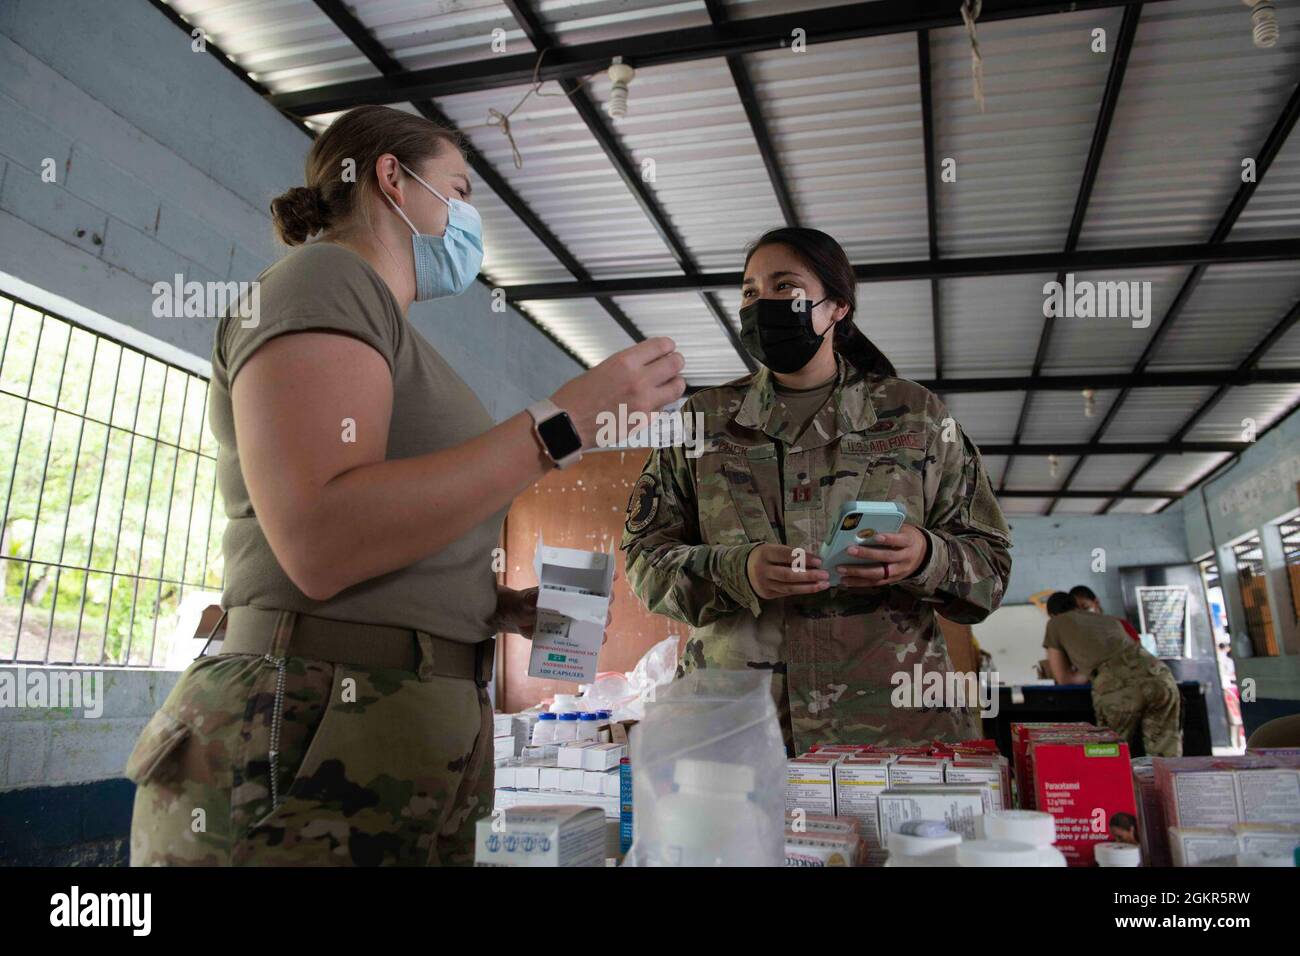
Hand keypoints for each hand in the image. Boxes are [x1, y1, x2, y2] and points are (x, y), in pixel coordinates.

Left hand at [497, 566, 618, 645]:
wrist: (517, 619)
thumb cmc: (525, 602)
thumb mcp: (527, 598)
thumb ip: (531, 598)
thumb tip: (535, 598)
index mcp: (571, 589)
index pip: (593, 581)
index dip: (606, 577)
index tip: (612, 576)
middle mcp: (578, 603)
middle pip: (600, 603)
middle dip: (606, 606)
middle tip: (604, 611)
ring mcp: (576, 620)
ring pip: (597, 623)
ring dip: (602, 627)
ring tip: (600, 633)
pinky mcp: (571, 635)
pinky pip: (585, 640)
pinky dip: (592, 645)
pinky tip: (592, 648)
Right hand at [550, 337, 685, 449]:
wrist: (568, 424)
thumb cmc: (577, 396)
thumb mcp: (604, 368)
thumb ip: (628, 365)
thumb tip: (647, 364)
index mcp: (626, 362)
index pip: (661, 346)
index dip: (668, 346)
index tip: (668, 348)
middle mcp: (639, 380)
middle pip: (675, 364)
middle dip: (676, 361)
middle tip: (674, 363)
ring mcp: (644, 402)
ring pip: (677, 388)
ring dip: (676, 382)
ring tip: (671, 382)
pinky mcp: (644, 421)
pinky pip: (663, 408)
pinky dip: (662, 404)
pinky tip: (654, 402)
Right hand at [745, 544, 829, 599]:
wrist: (744, 569)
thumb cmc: (766, 557)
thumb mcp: (774, 550)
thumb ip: (792, 554)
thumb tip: (815, 561)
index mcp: (765, 553)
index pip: (787, 556)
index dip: (803, 558)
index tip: (819, 561)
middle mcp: (762, 569)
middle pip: (788, 574)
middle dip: (808, 575)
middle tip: (825, 574)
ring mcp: (764, 584)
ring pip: (789, 587)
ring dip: (808, 587)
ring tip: (824, 584)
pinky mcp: (767, 594)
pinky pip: (787, 593)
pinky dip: (801, 590)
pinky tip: (813, 588)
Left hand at [835, 524, 927, 587]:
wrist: (922, 555)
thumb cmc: (906, 537)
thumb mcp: (903, 530)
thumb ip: (888, 529)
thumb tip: (863, 527)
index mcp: (909, 542)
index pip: (900, 540)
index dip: (889, 539)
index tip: (876, 536)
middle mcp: (905, 558)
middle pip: (886, 557)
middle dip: (867, 554)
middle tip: (849, 550)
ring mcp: (899, 572)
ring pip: (879, 574)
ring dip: (858, 572)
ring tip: (841, 569)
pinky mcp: (892, 581)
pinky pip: (875, 583)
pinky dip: (859, 583)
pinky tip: (846, 581)